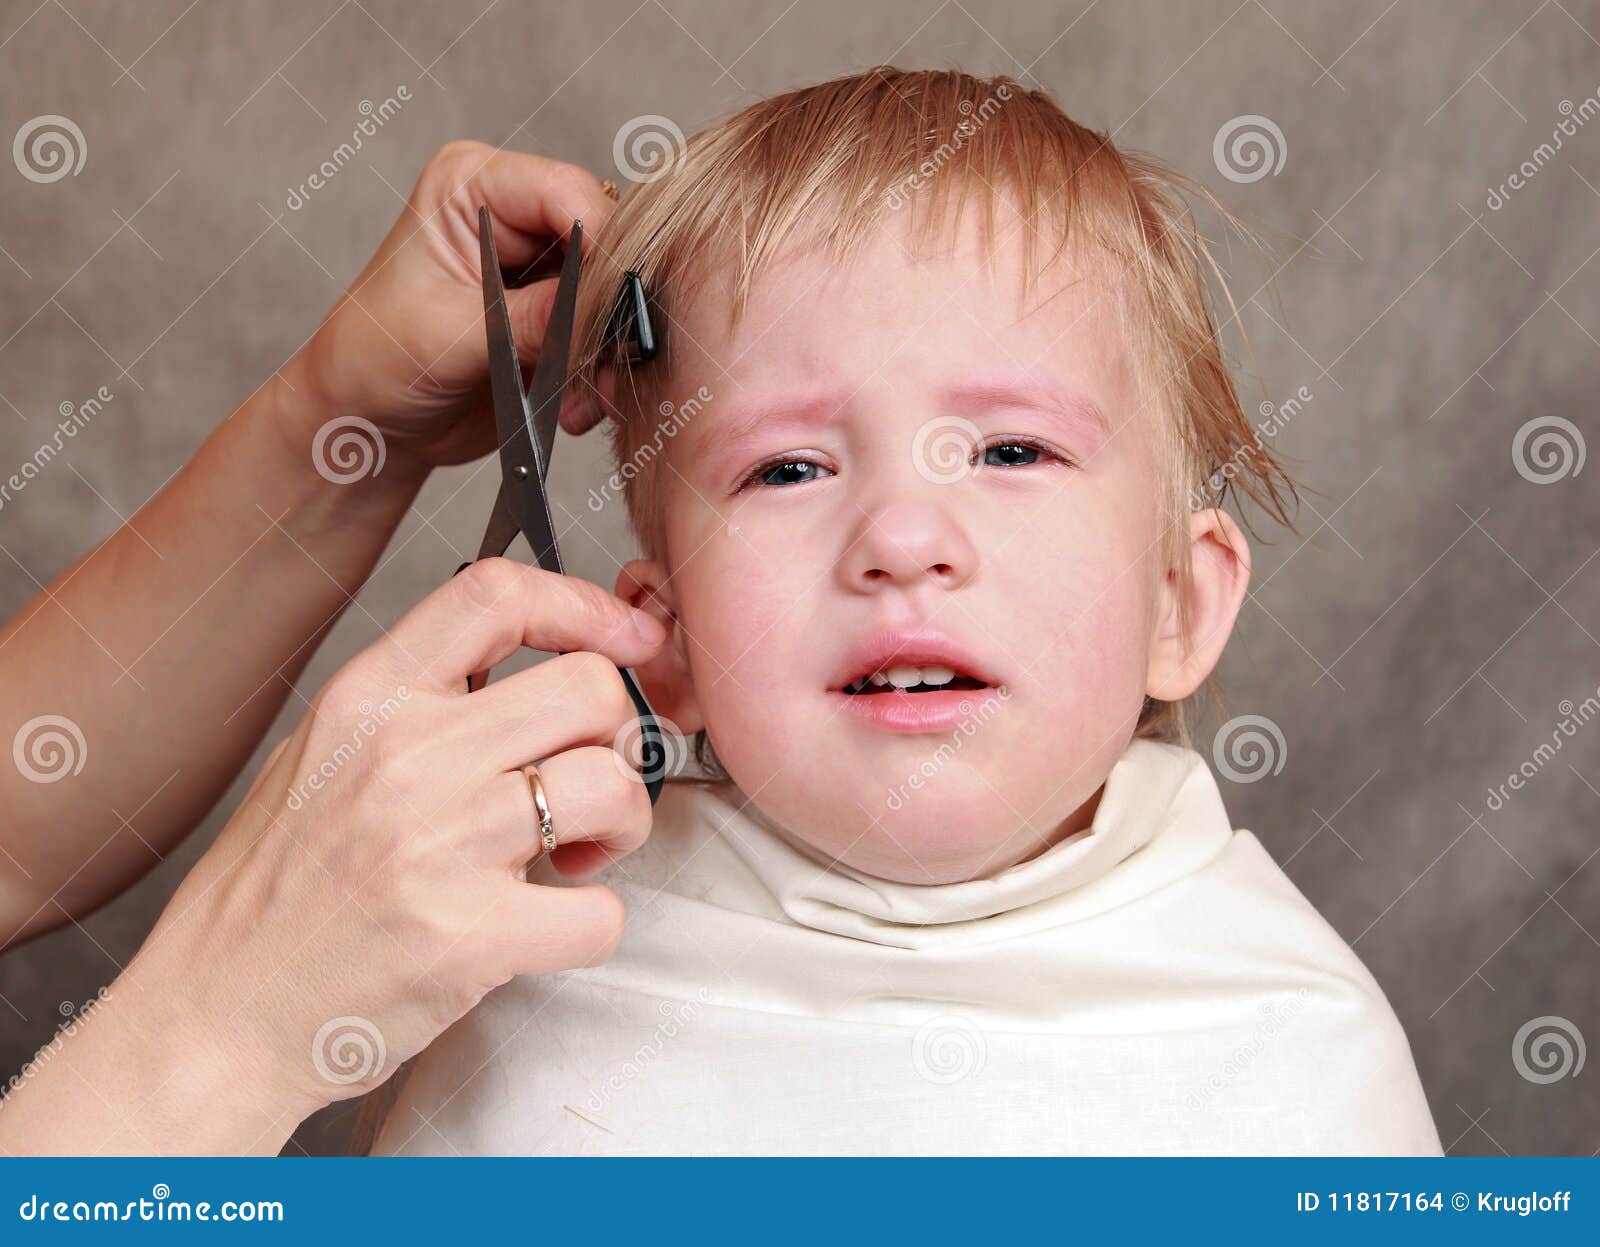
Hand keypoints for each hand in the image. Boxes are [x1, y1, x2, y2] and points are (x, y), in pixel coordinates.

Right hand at [123, 560, 668, 1138]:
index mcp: (366, 699)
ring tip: (576, 856)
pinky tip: (547, 927)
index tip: (626, 639)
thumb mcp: (319, 756)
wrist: (212, 1020)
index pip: (496, 595)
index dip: (584, 605)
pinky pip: (602, 913)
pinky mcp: (468, 936)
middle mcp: (405, 755)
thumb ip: (416, 705)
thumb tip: (531, 673)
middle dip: (619, 736)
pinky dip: (593, 924)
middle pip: (591, 688)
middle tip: (591, 783)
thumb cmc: (270, 896)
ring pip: (614, 785)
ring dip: (622, 824)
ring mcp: (439, 844)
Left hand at [289, 141, 616, 469]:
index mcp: (472, 186)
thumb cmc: (376, 361)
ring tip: (580, 400)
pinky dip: (602, 372)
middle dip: (608, 310)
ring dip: (607, 351)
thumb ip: (531, 319)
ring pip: (616, 292)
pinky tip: (573, 405)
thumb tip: (603, 308)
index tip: (610, 311)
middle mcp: (512, 213)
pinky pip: (609, 332)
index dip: (602, 248)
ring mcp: (539, 264)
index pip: (569, 193)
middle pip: (604, 239)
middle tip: (601, 368)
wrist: (368, 420)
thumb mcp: (452, 337)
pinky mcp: (556, 311)